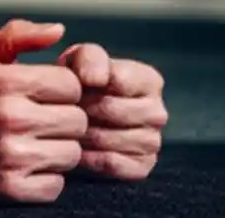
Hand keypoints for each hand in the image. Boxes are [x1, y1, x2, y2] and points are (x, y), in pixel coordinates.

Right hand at [0, 20, 86, 203]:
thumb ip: (17, 36)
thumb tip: (58, 30)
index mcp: (4, 81)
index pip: (71, 84)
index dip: (62, 91)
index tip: (45, 97)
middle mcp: (9, 116)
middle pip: (77, 120)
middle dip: (63, 121)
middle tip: (40, 122)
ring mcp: (10, 155)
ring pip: (71, 154)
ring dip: (57, 151)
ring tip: (33, 144)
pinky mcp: (10, 188)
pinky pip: (56, 185)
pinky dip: (45, 179)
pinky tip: (26, 167)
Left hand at [59, 44, 167, 180]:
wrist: (74, 115)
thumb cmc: (79, 79)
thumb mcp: (81, 58)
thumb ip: (90, 58)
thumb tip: (95, 79)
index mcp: (149, 80)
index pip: (119, 81)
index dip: (88, 84)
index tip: (75, 86)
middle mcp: (158, 112)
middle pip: (113, 111)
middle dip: (82, 109)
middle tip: (66, 110)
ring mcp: (153, 141)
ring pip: (111, 139)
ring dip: (83, 134)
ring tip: (70, 127)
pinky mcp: (142, 166)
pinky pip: (113, 164)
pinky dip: (90, 158)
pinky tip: (79, 148)